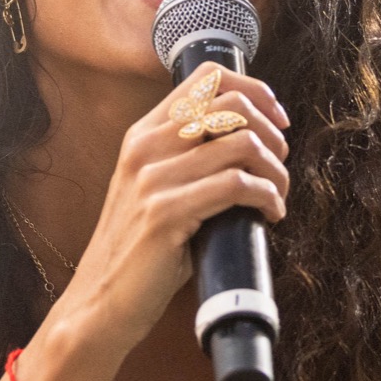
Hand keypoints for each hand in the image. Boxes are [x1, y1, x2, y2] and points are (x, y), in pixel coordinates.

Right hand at [55, 64, 289, 358]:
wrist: (101, 302)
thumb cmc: (139, 251)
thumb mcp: (153, 189)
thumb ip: (185, 158)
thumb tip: (249, 142)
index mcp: (142, 135)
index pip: (207, 79)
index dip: (255, 91)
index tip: (277, 120)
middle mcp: (144, 148)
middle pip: (231, 106)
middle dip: (272, 133)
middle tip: (279, 165)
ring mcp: (152, 179)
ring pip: (242, 144)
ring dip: (275, 170)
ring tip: (277, 194)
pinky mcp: (165, 213)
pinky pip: (237, 185)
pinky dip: (267, 197)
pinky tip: (270, 214)